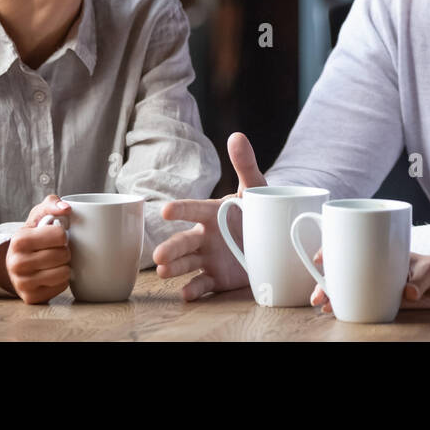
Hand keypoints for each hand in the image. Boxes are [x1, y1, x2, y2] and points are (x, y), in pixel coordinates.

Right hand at [2, 195, 72, 303]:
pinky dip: (61, 280)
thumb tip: (66, 208)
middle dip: (64, 250)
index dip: (62, 234)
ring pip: (64, 272)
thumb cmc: (32, 237)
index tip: (54, 235)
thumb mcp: (38, 215)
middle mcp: (17, 263)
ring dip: (64, 265)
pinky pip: (62, 286)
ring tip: (53, 261)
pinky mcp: (31, 298)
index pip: (60, 235)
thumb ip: (52, 204)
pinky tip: (51, 274)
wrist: (14, 263)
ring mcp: (22, 283)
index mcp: (19, 240)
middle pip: (63, 254)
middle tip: (54, 250)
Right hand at [153, 132, 267, 300]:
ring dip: (175, 268)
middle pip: (184, 242)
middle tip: (157, 256)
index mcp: (213, 213)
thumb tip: (237, 135)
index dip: (182, 210)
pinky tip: (185, 293)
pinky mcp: (218, 277)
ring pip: (188, 263)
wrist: (271, 238)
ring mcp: (210, 258)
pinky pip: (204, 284)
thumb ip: (245, 165)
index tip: (166, 210)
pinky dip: (194, 289)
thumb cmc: (257, 210)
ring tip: (163, 272)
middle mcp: (206, 236)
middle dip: (170, 249)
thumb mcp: (255, 189)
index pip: (194, 209)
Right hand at [309, 252, 429, 314]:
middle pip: (344, 270)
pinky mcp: (384, 300)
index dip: (333, 250)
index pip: (352, 247)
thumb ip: (419, 282)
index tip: (321, 259)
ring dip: (333, 295)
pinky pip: (361, 303)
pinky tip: (336, 312)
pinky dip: (347, 307)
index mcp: (382, 253)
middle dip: (326, 280)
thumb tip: (407, 293)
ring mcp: (378, 284)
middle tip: (318, 294)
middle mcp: (375, 267)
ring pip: (349, 288)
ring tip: (321, 305)